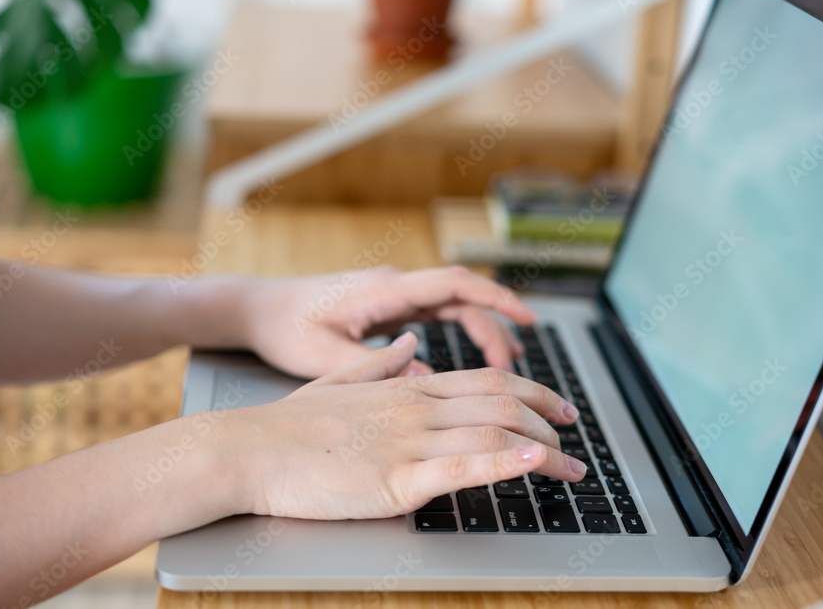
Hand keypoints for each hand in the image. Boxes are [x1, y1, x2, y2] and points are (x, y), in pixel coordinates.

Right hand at [228, 332, 584, 520]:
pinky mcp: (395, 479)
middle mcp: (416, 407)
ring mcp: (408, 441)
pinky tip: (535, 460)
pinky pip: (463, 464)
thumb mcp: (338, 381)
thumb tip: (409, 343)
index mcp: (406, 387)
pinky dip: (506, 461)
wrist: (247, 449)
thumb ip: (379, 362)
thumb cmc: (288, 424)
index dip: (531, 391)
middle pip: (502, 401)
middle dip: (549, 417)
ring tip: (570, 467)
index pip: (486, 381)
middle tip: (575, 435)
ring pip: (494, 432)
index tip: (557, 406)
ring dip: (543, 450)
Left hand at [237, 265, 536, 378]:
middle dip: (496, 326)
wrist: (258, 309)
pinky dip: (460, 333)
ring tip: (505, 368)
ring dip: (481, 331)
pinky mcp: (387, 307)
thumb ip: (376, 368)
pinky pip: (436, 315)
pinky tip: (470, 361)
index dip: (496, 298)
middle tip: (517, 366)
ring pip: (452, 306)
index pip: (454, 285)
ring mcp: (393, 295)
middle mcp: (395, 286)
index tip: (527, 317)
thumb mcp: (326, 355)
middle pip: (462, 297)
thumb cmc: (285, 328)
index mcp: (385, 290)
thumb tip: (425, 382)